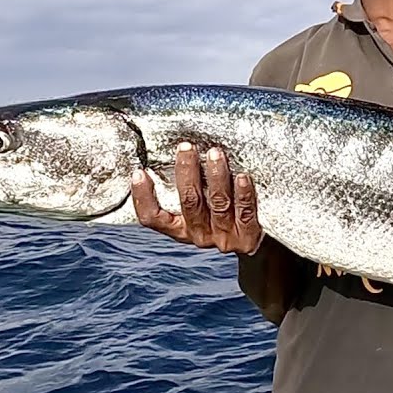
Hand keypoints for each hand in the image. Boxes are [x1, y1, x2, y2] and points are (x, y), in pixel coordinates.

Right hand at [131, 142, 263, 253]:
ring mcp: (223, 237)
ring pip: (218, 204)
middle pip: (189, 203)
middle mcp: (199, 235)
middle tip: (186, 148)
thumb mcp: (200, 206)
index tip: (139, 172)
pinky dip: (243, 193)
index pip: (153, 218)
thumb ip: (189, 186)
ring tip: (215, 153)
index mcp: (180, 228)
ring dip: (216, 176)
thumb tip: (178, 150)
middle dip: (186, 172)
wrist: (253, 244)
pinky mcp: (247, 237)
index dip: (142, 197)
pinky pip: (245, 212)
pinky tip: (242, 176)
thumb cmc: (221, 214)